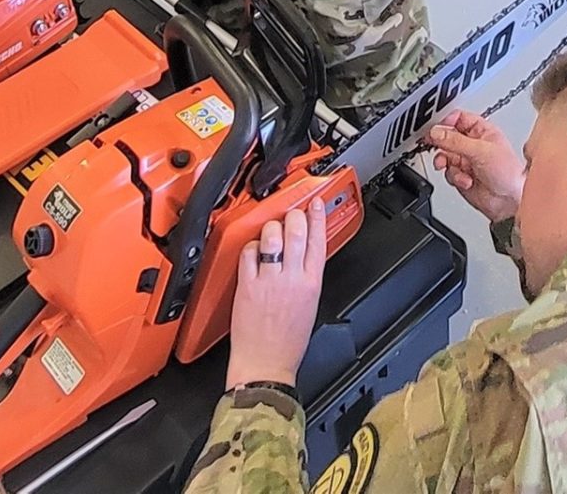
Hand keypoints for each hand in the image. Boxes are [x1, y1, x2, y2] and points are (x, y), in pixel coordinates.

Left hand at [224, 205, 327, 391]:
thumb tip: (303, 254)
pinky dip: (251, 246)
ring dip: (271, 228)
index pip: (318, 240)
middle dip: (293, 215)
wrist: (267, 365)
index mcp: (311, 284)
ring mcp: (269, 280)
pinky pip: (249, 253)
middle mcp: (292, 279)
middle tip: (290, 213)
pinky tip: (253, 251)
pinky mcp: (248, 285)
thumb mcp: (310, 305)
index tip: (316, 202)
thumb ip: (307, 277)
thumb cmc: (288, 341)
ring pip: (272, 236)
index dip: (318, 216)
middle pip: (296, 231)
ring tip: (270, 231)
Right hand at [428, 109, 524, 221]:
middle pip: (447, 136)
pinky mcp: (461, 175)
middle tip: (434, 144)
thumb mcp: (480, 151)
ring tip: (446, 165)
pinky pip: (448, 171)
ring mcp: (466, 160)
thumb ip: (455, 140)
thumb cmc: (510, 174)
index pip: (458, 118)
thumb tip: (436, 132)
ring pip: (444, 154)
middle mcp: (473, 144)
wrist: (510, 202)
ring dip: (445, 161)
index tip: (436, 128)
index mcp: (482, 131)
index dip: (446, 121)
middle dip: (441, 142)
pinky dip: (454, 176)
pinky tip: (465, 179)